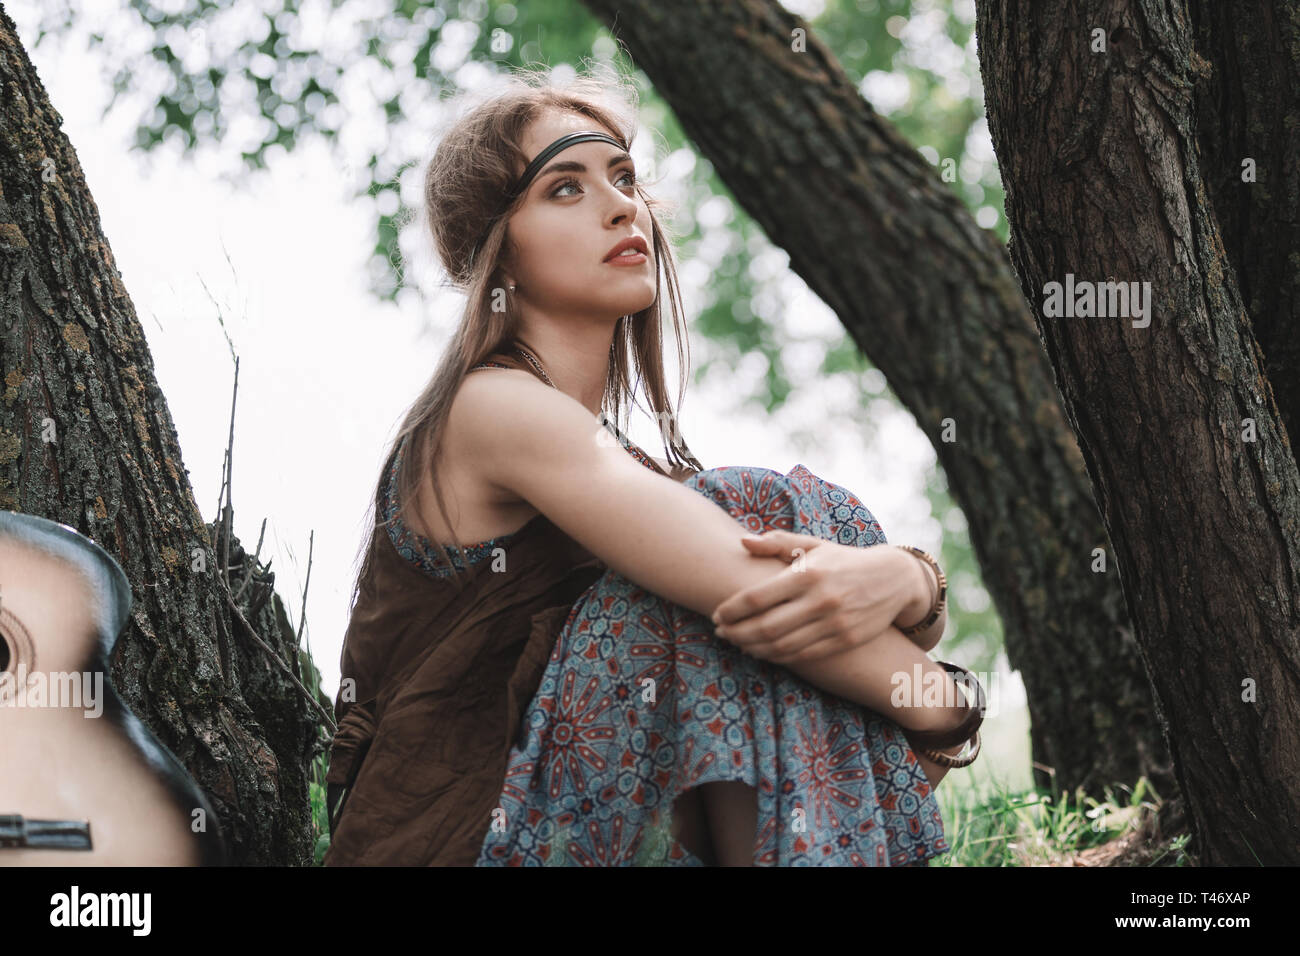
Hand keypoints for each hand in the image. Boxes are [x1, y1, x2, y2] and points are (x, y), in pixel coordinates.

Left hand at [710, 531, 915, 665]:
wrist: (893, 579)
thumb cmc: (843, 560)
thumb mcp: (813, 545)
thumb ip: (777, 543)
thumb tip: (743, 542)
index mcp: (807, 573)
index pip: (757, 597)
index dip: (731, 610)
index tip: (716, 615)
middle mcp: (819, 600)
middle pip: (765, 627)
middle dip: (737, 633)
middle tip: (721, 633)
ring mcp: (833, 623)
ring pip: (782, 645)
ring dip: (753, 648)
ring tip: (738, 643)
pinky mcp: (844, 640)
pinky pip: (803, 655)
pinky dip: (778, 657)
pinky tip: (764, 652)